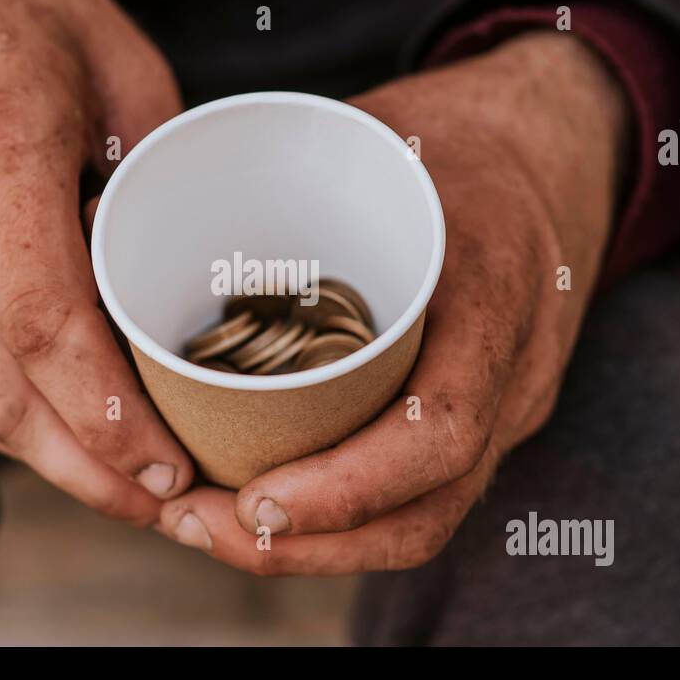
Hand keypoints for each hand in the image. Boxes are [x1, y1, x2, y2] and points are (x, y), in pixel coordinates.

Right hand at [0, 0, 192, 523]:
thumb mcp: (119, 59)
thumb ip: (157, 173)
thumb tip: (198, 282)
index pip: (43, 322)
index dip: (108, 417)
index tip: (170, 467)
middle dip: (80, 467)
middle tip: (156, 505)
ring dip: (33, 456)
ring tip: (110, 485)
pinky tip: (44, 429)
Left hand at [158, 32, 627, 571]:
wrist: (562, 145)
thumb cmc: (458, 136)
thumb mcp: (381, 132)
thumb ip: (285, 182)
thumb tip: (118, 208)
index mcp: (493, 293)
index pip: (438, 431)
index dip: (346, 489)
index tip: (251, 502)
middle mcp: (514, 371)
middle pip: (426, 509)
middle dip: (307, 546)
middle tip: (195, 524)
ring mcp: (508, 403)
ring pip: (423, 518)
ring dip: (317, 547)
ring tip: (212, 527)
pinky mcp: (486, 415)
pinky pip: (423, 490)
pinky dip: (343, 515)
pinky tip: (266, 501)